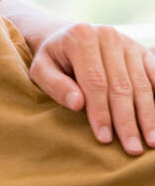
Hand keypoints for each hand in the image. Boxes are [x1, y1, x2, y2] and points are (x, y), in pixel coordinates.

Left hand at [28, 22, 154, 154]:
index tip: (104, 138)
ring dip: (148, 115)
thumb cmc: (52, 59)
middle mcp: (108, 36)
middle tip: (132, 148)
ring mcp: (128, 43)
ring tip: (151, 141)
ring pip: (142, 84)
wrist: (68, 37)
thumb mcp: (40, 69)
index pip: (94, 82)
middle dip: (127, 120)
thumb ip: (54, 85)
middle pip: (121, 86)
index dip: (100, 111)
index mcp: (81, 37)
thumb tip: (78, 104)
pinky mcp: (143, 51)